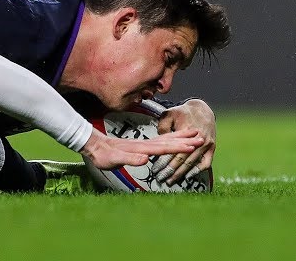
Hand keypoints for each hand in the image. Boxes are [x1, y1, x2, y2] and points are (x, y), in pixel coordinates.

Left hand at [80, 127, 203, 170]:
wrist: (93, 145)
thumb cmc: (103, 155)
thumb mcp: (113, 160)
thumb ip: (129, 159)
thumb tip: (145, 159)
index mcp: (141, 148)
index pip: (163, 147)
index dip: (178, 147)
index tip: (192, 146)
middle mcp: (145, 145)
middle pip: (169, 141)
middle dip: (185, 140)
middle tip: (202, 138)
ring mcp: (144, 144)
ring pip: (167, 140)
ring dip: (181, 138)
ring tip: (195, 136)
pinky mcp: (142, 146)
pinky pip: (161, 143)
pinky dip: (172, 141)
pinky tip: (177, 142)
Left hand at [150, 99, 216, 184]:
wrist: (202, 109)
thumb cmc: (182, 112)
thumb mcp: (169, 114)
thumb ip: (163, 126)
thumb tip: (160, 140)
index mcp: (187, 131)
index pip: (173, 151)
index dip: (164, 162)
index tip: (155, 170)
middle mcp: (198, 140)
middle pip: (182, 160)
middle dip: (170, 171)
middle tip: (160, 179)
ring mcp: (206, 145)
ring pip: (192, 163)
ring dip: (181, 174)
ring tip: (170, 181)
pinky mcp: (212, 148)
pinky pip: (206, 163)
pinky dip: (197, 171)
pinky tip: (188, 176)